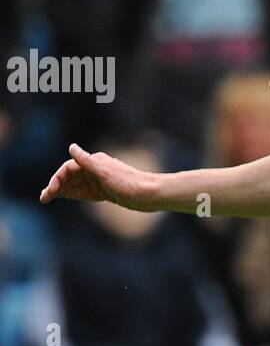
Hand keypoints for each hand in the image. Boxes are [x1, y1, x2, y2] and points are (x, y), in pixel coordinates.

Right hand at [39, 143, 157, 208]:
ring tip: (48, 198)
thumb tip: (71, 147)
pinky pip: (85, 191)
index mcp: (94, 162)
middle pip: (70, 177)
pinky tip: (66, 197)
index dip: (57, 179)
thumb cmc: (128, 183)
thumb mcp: (104, 172)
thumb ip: (86, 161)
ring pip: (76, 185)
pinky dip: (74, 194)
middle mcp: (96, 170)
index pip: (68, 168)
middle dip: (56, 186)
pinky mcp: (106, 191)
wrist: (150, 194)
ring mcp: (100, 181)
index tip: (50, 191)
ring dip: (62, 191)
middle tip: (44, 198)